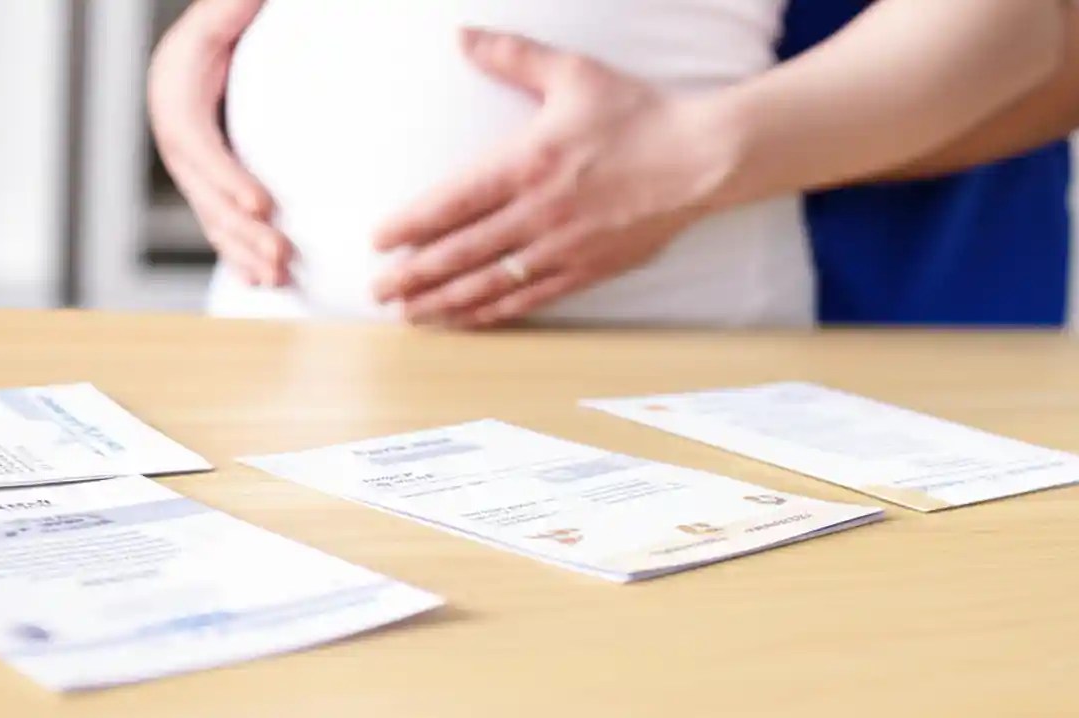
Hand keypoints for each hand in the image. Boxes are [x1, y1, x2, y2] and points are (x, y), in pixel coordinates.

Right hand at [148, 0, 291, 285]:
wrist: (207, 45)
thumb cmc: (226, 25)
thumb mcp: (224, 13)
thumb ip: (230, 8)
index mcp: (176, 94)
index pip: (196, 144)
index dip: (225, 178)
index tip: (262, 206)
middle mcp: (177, 135)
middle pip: (203, 192)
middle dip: (240, 230)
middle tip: (282, 257)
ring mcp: (189, 164)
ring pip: (210, 216)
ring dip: (243, 251)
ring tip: (280, 278)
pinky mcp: (206, 180)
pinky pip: (217, 223)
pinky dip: (239, 253)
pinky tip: (263, 281)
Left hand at [372, 28, 739, 326]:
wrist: (700, 159)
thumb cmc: (636, 115)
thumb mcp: (571, 74)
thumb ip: (511, 56)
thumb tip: (463, 36)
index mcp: (526, 163)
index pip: (452, 202)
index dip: (409, 225)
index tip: (378, 241)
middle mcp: (538, 212)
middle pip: (460, 252)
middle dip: (413, 275)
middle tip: (377, 291)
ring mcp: (562, 247)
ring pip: (490, 283)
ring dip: (444, 301)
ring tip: (409, 315)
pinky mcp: (587, 269)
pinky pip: (530, 299)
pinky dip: (493, 313)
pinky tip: (467, 320)